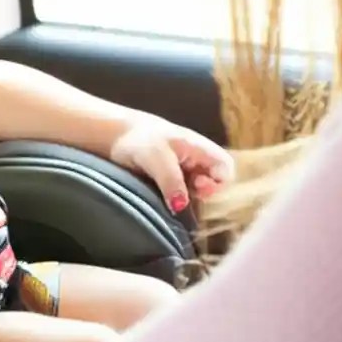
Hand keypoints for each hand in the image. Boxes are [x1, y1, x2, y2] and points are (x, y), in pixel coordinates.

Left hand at [109, 117, 234, 212]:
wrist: (115, 136)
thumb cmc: (139, 140)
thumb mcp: (156, 158)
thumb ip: (171, 180)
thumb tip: (181, 205)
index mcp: (201, 149)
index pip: (227, 170)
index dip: (217, 183)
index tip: (197, 186)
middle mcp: (197, 161)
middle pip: (214, 184)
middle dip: (202, 193)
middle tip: (182, 194)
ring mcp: (185, 172)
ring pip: (197, 192)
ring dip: (187, 198)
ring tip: (168, 194)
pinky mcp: (171, 181)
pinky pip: (182, 195)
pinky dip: (176, 199)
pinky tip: (163, 198)